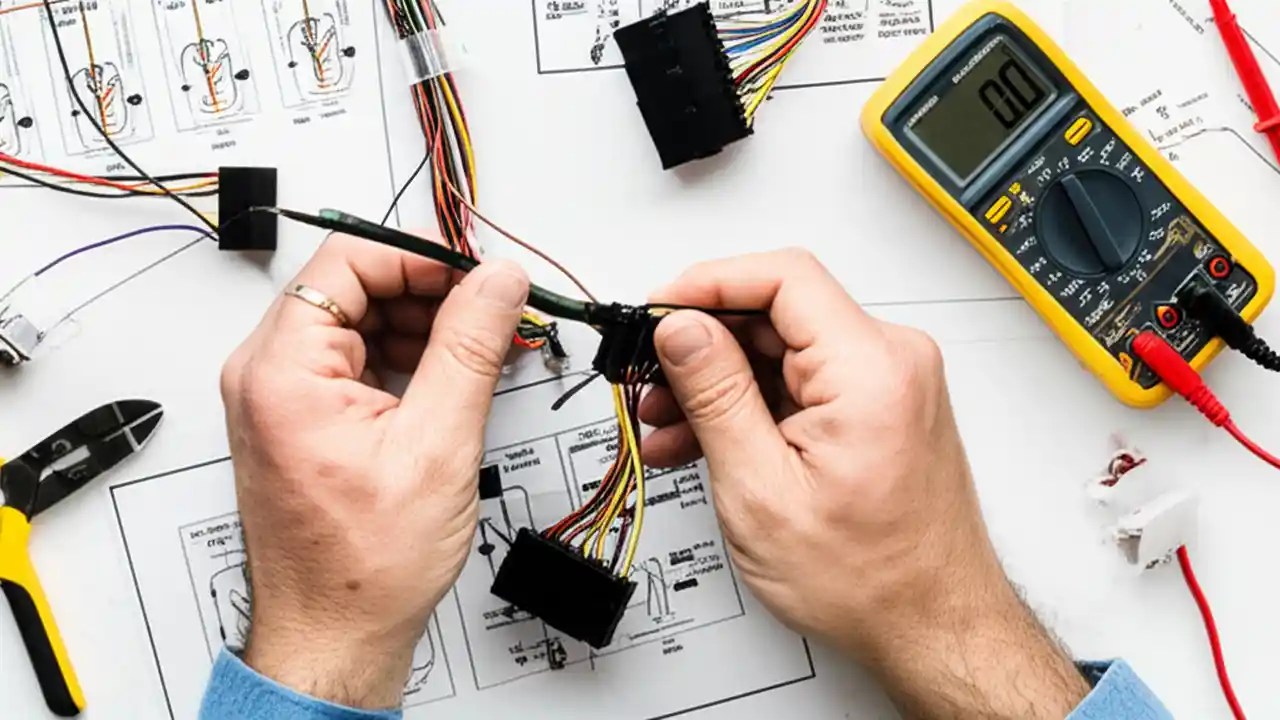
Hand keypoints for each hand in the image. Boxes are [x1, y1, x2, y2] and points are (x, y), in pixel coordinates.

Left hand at [219, 234, 528, 708]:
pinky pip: (352, 363)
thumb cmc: (363, 567)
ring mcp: (278, 399)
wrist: (336, 635)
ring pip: (356, 324)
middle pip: (350, 288)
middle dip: (429, 293)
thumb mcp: (438, 444)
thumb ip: (470, 348)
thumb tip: (496, 283)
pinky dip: (404, 360)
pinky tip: (448, 380)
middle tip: (489, 311)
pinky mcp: (299, 420)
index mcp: (281, 372)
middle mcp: (265, 377)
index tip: (475, 274)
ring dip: (421, 327)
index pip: (347, 261)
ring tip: (480, 351)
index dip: (421, 258)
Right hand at [641, 250, 1089, 718]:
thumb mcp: (761, 489)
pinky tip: (703, 437)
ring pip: (780, 351)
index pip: (782, 277)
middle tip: (648, 376)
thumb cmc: (872, 580)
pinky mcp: (877, 407)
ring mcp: (888, 384)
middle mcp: (891, 362)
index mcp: (872, 370)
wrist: (931, 628)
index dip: (707, 284)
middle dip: (701, 344)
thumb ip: (715, 395)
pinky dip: (750, 405)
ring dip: (717, 381)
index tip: (658, 310)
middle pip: (776, 312)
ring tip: (666, 422)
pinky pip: (800, 383)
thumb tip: (679, 328)